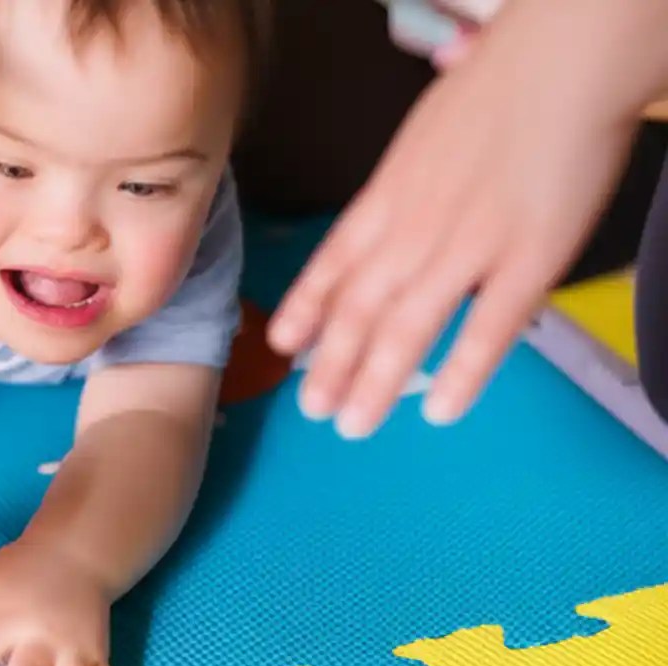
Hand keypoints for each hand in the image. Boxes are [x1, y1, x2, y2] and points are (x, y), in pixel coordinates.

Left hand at [266, 3, 644, 438]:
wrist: (562, 61)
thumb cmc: (497, 87)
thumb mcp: (423, 135)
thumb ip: (403, 185)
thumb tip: (389, 213)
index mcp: (388, 195)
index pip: (333, 263)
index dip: (306, 309)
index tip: (282, 344)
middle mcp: (414, 227)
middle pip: (360, 309)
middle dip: (331, 363)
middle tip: (312, 408)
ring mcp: (469, 247)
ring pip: (408, 328)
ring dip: (374, 381)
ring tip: (352, 424)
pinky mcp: (529, 260)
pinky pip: (488, 329)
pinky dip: (462, 373)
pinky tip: (439, 411)